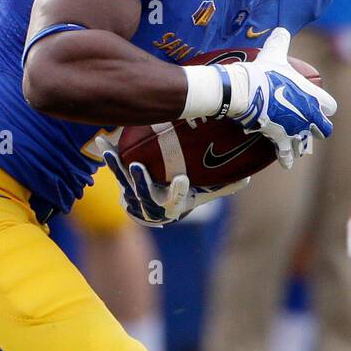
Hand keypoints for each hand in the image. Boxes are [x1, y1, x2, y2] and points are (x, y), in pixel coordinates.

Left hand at [96, 135, 247, 227]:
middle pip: (144, 193)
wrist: (155, 210)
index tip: (182, 180)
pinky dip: (110, 155)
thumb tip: (248, 178)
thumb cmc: (186, 197)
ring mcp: (135, 195)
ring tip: (111, 151)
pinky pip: (116, 169)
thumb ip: (223, 186)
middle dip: (140, 180)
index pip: (177, 201)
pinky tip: (102, 140)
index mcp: (173, 206)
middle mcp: (152, 204)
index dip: (178, 192)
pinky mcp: (124, 183)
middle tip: (138, 166)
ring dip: (117, 166)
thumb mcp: (206, 194)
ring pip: (125, 181)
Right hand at [221, 28, 336, 168]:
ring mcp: (297, 129)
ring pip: (307, 144)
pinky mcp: (282, 139)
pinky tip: (287, 162)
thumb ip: (280, 42)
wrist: (247, 91)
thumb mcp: (275, 54)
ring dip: (302, 145)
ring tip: (299, 148)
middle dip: (318, 129)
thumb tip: (280, 29)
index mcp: (313, 96)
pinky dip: (287, 158)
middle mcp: (310, 115)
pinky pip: (287, 154)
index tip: (320, 109)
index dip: (325, 108)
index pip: (330, 106)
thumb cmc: (263, 72)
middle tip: (311, 130)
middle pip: (324, 129)